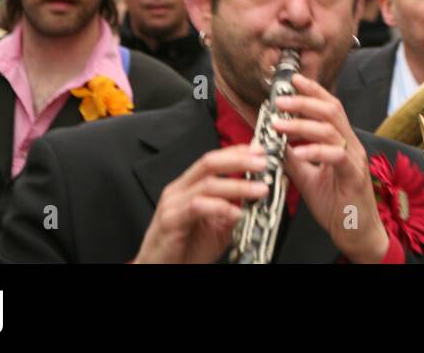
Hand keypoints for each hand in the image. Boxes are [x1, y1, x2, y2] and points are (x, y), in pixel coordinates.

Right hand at [132, 145, 268, 263]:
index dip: (237, 152)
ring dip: (237, 185)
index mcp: (188, 186)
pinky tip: (237, 212)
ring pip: (207, 184)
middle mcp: (178, 190)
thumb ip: (232, 211)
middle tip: (263, 163)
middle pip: (209, 163)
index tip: (260, 152)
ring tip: (260, 190)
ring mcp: (172, 204)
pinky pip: (197, 207)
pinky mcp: (170, 221)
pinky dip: (220, 207)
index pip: (213, 160)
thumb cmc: (184, 250)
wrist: (161, 271)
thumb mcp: (217, 227)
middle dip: (239, 160)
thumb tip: (253, 198)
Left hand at [273, 73, 390, 263]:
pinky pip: (335, 156)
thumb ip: (294, 159)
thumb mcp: (308, 178)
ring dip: (302, 123)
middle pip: (331, 110)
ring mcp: (354, 159)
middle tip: (280, 100)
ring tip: (279, 124)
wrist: (356, 233)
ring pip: (331, 129)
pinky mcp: (354, 176)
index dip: (313, 91)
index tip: (293, 80)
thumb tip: (273, 143)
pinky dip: (315, 150)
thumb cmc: (336, 204)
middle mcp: (350, 145)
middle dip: (304, 101)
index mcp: (341, 142)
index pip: (329, 107)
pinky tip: (298, 151)